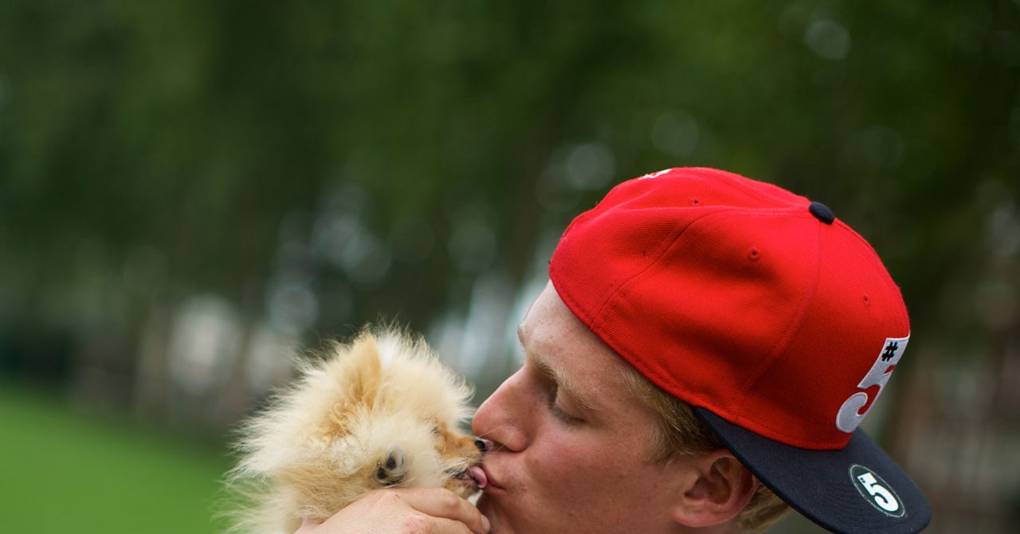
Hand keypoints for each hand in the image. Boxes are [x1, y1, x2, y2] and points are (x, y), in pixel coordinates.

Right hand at [294, 487, 490, 533]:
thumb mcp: (341, 516)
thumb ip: (358, 509)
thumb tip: (332, 514)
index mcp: (390, 501)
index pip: (443, 499)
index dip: (466, 510)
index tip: (475, 520)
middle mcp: (405, 517)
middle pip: (455, 520)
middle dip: (472, 528)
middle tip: (481, 533)